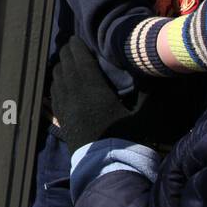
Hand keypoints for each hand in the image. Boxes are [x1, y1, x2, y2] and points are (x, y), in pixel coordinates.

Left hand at [48, 35, 206, 155]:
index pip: (78, 58)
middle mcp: (73, 94)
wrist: (109, 170)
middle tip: (74, 45)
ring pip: (56, 78)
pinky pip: (54, 94)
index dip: (78, 45)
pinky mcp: (62, 121)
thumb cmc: (130, 140)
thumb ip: (149, 89)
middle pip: (64, 65)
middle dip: (68, 53)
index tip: (79, 36)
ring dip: (60, 67)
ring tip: (66, 60)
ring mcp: (65, 108)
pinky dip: (56, 83)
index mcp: (91, 88)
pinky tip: (59, 82)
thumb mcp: (146, 114)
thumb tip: (152, 66)